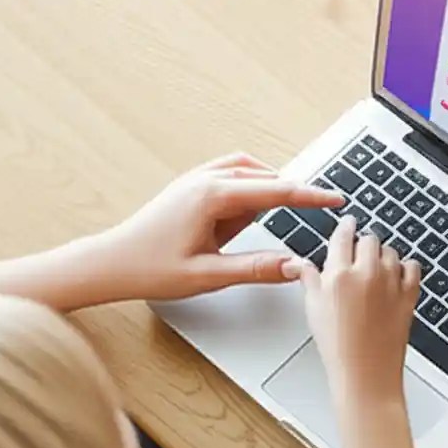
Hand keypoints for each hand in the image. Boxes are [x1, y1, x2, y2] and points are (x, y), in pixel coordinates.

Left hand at [97, 153, 342, 300]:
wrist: (111, 263)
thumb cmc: (150, 268)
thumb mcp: (209, 275)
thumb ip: (255, 269)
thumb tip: (294, 266)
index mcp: (212, 197)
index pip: (275, 191)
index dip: (311, 196)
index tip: (336, 197)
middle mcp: (204, 180)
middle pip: (265, 177)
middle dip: (292, 192)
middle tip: (316, 210)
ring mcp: (195, 180)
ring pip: (248, 172)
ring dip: (268, 189)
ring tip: (277, 216)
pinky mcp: (190, 187)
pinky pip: (230, 176)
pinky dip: (249, 188)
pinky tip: (250, 211)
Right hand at [301, 216, 420, 408]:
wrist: (366, 372)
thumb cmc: (338, 346)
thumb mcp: (313, 309)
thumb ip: (310, 280)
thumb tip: (303, 264)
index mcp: (338, 273)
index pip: (343, 235)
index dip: (345, 227)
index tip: (348, 223)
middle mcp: (366, 273)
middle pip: (369, 239)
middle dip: (363, 244)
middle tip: (359, 255)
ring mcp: (390, 283)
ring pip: (391, 251)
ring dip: (383, 256)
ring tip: (375, 270)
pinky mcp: (409, 295)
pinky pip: (413, 267)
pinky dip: (405, 268)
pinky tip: (397, 277)